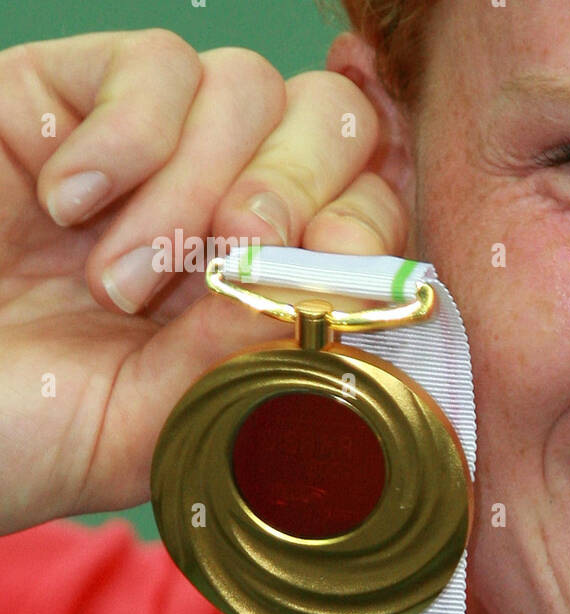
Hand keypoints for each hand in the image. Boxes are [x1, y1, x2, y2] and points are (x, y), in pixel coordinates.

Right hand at [0, 29, 407, 534]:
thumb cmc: (26, 427)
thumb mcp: (160, 419)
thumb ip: (249, 354)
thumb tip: (331, 282)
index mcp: (262, 279)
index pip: (367, 204)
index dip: (367, 220)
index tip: (330, 266)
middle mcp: (219, 199)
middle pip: (331, 121)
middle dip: (294, 189)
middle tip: (224, 260)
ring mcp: (148, 144)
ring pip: (248, 87)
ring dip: (191, 188)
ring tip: (115, 280)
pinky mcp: (65, 95)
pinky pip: (156, 62)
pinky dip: (128, 138)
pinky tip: (65, 202)